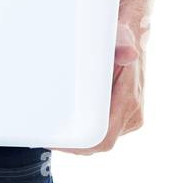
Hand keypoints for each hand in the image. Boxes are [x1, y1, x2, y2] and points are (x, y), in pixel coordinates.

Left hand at [52, 17, 146, 154]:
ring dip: (80, 141)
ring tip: (56, 133)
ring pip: (101, 140)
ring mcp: (130, 117)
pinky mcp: (126, 118)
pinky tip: (71, 126)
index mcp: (130, 99)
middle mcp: (133, 113)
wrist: (132, 37)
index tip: (58, 141)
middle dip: (74, 145)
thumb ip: (121, 46)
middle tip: (49, 138)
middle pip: (99, 144)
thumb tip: (129, 54)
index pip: (104, 138)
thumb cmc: (120, 36)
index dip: (80, 145)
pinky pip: (104, 132)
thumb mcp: (118, 37)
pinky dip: (88, 132)